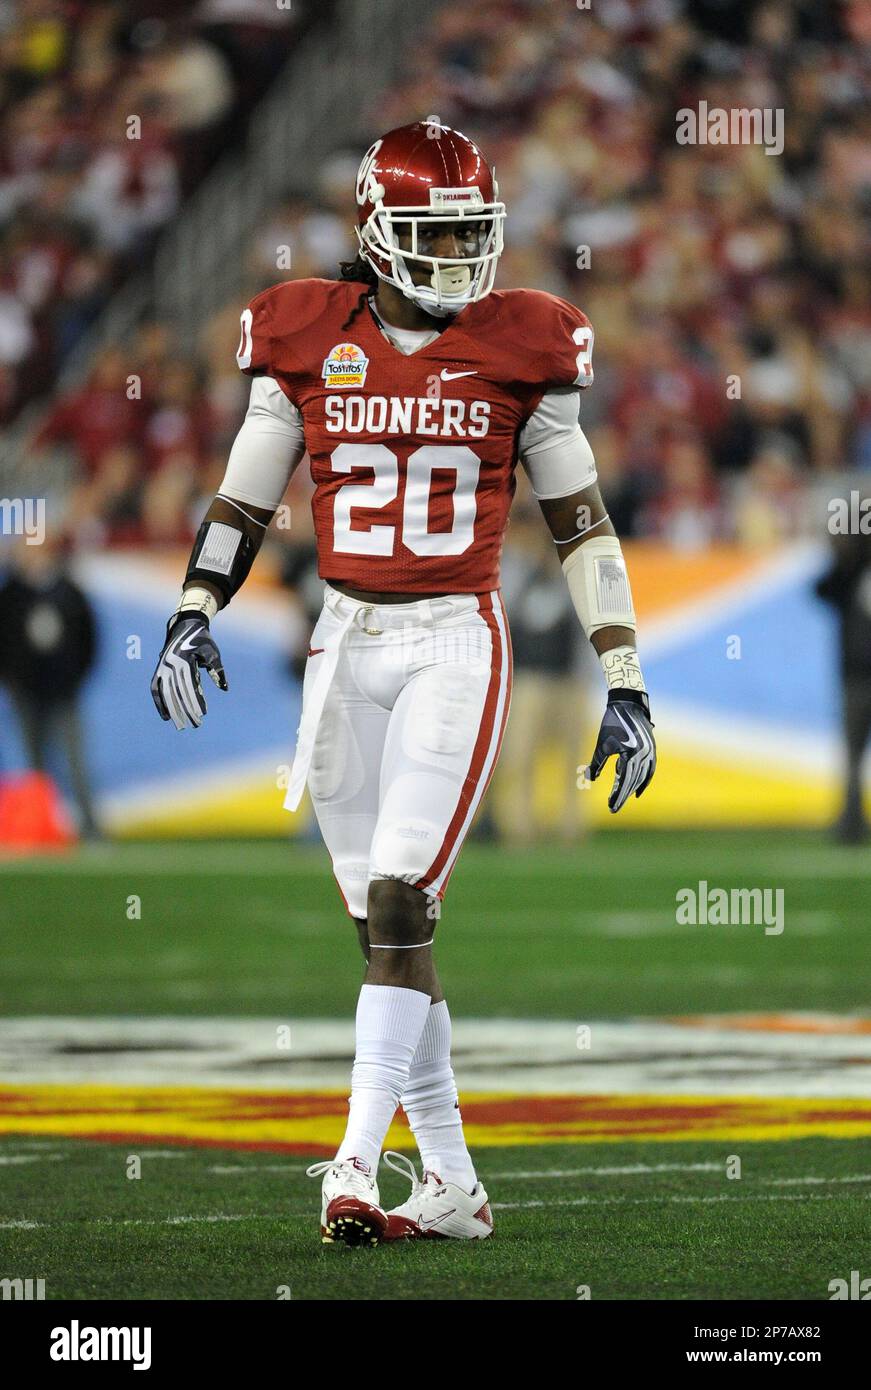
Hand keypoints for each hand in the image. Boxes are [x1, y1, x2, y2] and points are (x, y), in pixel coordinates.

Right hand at [150, 614, 227, 729]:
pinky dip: (159, 703)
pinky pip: (156, 689)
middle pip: (177, 693)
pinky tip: (165, 717)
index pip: (190, 687)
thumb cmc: (203, 640)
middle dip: (185, 710)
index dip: (195, 702)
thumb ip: (217, 670)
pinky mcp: (159, 670)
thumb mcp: (213, 652)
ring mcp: (162, 668)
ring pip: (166, 694)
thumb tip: (224, 688)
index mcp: (184, 660)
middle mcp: (170, 665)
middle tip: (195, 724)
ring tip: (180, 725)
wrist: (185, 625)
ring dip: (173, 711)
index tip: (202, 715)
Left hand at [588, 690, 655, 812]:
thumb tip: (589, 779)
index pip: (624, 781)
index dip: (617, 796)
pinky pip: (649, 770)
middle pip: (633, 782)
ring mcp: (650, 753)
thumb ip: (596, 763)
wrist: (628, 703)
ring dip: (631, 789)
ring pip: (642, 777)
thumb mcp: (601, 744)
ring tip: (621, 799)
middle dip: (623, 796)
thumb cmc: (612, 723)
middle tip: (613, 808)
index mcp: (631, 754)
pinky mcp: (651, 750)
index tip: (610, 808)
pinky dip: (644, 781)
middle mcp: (644, 755)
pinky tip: (637, 791)